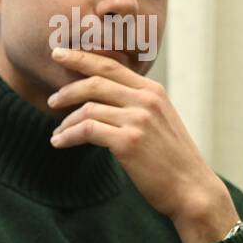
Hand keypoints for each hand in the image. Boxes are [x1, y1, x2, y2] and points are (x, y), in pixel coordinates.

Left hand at [46, 47, 238, 242]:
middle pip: (95, 82)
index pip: (110, 66)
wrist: (191, 189)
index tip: (58, 53)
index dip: (81, 58)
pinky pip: (86, 130)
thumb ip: (134, 105)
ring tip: (57, 133)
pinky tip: (59, 142)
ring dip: (66, 122)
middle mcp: (146, 100)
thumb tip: (99, 99)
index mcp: (153, 91)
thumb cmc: (170, 159)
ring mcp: (138, 119)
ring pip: (88, 109)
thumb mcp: (158, 121)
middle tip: (51, 100)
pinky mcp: (128, 141)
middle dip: (67, 89)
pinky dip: (68, 136)